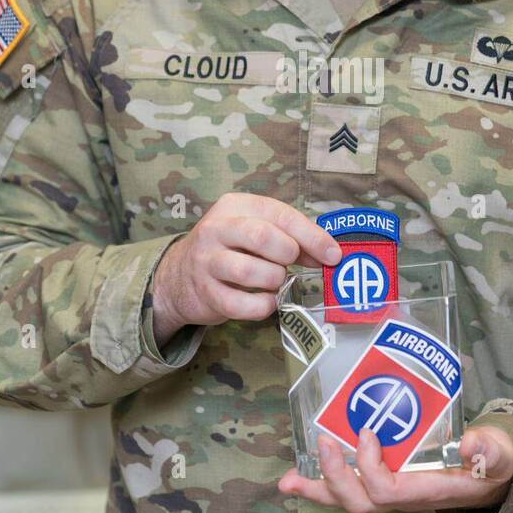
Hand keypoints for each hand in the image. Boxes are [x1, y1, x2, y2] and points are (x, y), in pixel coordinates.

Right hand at [152, 193, 341, 343]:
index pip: (279, 214)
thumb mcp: (256, 231)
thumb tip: (329, 254)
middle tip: (289, 264)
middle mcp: (216, 229)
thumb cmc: (230, 249)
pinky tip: (265, 301)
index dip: (311, 236)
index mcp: (235, 206)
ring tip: (274, 281)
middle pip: (263, 237)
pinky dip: (262, 306)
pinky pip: (241, 304)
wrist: (179, 276)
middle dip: (287, 254)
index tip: (332, 255)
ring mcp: (206, 261)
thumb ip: (292, 238)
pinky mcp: (204, 293)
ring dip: (274, 280)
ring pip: (250, 271)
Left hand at [277, 423, 512, 512]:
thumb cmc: (492, 466)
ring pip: (349, 499)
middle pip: (361, 501)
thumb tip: (471, 445)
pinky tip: (297, 476)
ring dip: (317, 489)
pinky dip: (321, 484)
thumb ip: (490, 452)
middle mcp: (403, 496)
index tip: (367, 433)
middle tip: (322, 444)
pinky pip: (349, 488)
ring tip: (287, 481)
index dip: (371, 467)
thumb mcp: (498, 456)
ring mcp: (391, 491)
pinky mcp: (383, 480)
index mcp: (426, 491)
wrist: (492, 479)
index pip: (388, 491)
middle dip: (335, 477)